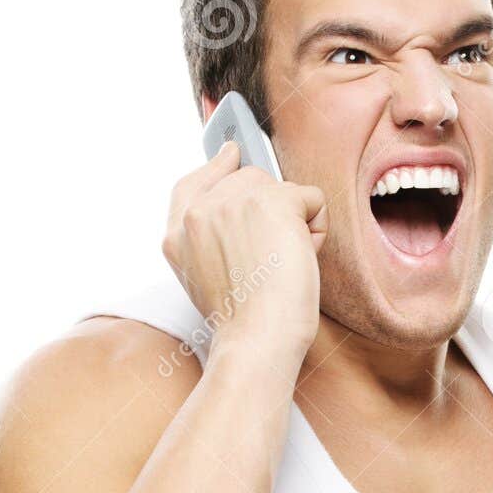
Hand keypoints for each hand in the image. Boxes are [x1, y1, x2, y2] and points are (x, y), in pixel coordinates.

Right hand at [163, 141, 327, 359]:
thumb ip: (207, 231)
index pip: (195, 180)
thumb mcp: (201, 275)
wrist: (256, 339)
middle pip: (248, 180)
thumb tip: (231, 178)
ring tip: (281, 263)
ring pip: (281, 188)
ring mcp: (233, 200)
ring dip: (293, 223)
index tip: (232, 152)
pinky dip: (317, 230)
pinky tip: (300, 259)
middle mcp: (199, 210)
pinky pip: (312, 198)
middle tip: (265, 260)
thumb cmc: (240, 319)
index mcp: (176, 233)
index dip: (220, 166)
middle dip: (269, 213)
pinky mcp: (272, 200)